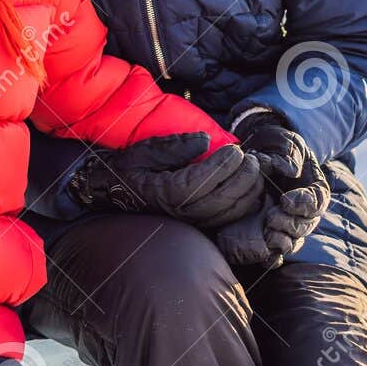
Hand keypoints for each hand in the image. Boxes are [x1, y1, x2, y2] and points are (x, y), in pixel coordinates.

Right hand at [66, 132, 265, 229]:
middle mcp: (180, 211)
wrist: (112, 192)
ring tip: (253, 170)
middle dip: (242, 178)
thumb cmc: (128, 168)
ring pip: (228, 213)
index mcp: (166, 192)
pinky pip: (226, 219)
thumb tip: (205, 140)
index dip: (224, 166)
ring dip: (247, 192)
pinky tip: (250, 188)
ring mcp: (189, 221)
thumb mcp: (144, 151)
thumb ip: (174, 146)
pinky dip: (243, 206)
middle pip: (221, 199)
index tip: (235, 150)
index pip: (203, 181)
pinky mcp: (196, 224)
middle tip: (250, 158)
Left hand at [215, 113, 331, 267]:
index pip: (316, 202)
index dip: (304, 204)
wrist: (257, 155)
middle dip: (290, 224)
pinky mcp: (269, 234)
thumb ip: (290, 153)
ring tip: (268, 233)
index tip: (286, 200)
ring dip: (282, 240)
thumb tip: (289, 170)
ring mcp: (287, 224)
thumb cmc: (275, 147)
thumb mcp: (286, 142)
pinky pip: (275, 253)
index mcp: (313, 190)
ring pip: (293, 241)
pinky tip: (265, 257)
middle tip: (272, 218)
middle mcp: (303, 211)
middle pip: (305, 225)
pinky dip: (272, 258)